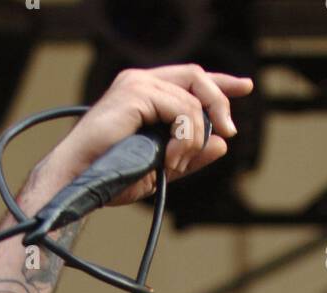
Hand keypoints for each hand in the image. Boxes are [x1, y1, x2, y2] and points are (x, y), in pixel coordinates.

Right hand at [54, 64, 252, 207]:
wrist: (81, 181)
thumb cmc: (111, 177)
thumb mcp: (161, 168)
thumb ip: (190, 155)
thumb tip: (222, 143)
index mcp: (145, 94)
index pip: (190, 78)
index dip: (220, 82)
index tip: (246, 87)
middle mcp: (141, 81)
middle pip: (197, 76)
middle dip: (220, 102)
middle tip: (229, 131)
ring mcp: (137, 84)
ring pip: (192, 99)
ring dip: (195, 135)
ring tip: (178, 162)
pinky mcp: (135, 92)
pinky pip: (181, 109)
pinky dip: (185, 135)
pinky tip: (171, 157)